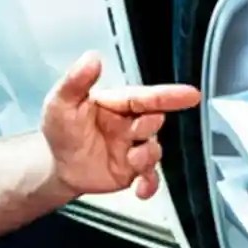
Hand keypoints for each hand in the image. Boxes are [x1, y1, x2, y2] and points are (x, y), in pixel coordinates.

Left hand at [42, 51, 201, 199]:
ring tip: (132, 159)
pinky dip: (150, 184)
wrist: (57, 165)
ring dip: (147, 156)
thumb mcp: (60, 102)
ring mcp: (133, 149)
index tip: (191, 94)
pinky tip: (141, 189)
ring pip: (154, 150)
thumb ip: (75, 81)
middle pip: (154, 122)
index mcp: (117, 105)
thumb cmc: (61, 129)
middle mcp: (129, 125)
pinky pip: (150, 178)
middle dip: (149, 126)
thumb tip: (91, 58)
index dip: (169, 95)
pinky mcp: (132, 171)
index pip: (146, 97)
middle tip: (134, 132)